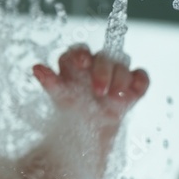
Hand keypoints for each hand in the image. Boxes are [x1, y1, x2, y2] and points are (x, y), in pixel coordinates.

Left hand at [32, 44, 148, 120]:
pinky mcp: (132, 85)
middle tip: (99, 91)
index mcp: (77, 62)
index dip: (81, 53)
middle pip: (104, 56)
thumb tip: (36, 68)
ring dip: (119, 79)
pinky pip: (141, 77)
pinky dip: (140, 83)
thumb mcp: (59, 96)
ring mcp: (116, 73)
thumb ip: (50, 82)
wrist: (89, 129)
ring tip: (112, 98)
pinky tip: (132, 94)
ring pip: (123, 64)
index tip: (81, 63)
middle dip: (103, 71)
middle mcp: (97, 63)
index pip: (80, 49)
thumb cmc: (72, 107)